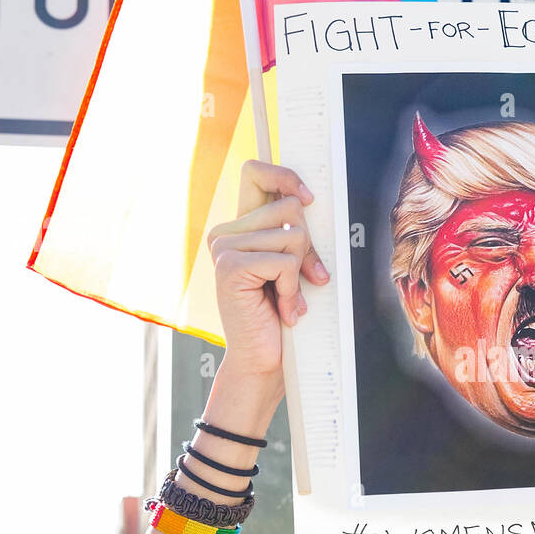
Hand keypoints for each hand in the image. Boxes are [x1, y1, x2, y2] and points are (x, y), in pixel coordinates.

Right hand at [205, 159, 331, 379]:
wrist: (264, 361)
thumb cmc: (281, 315)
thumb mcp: (293, 267)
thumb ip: (295, 235)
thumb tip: (310, 202)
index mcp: (240, 227)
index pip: (256, 172)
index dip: (285, 175)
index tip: (309, 199)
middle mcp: (226, 232)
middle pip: (290, 207)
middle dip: (309, 246)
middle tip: (305, 279)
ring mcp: (224, 247)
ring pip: (293, 235)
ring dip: (301, 272)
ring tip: (288, 299)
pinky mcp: (230, 266)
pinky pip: (285, 261)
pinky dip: (292, 289)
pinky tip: (282, 309)